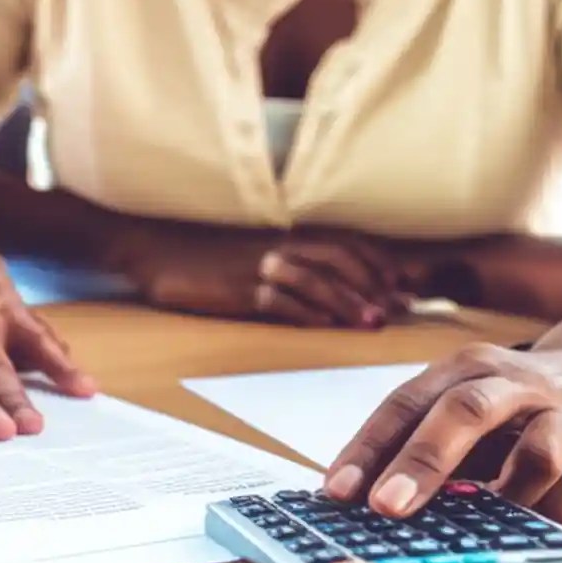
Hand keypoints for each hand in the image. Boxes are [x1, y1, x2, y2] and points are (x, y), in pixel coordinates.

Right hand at [121, 227, 407, 327]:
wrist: (156, 250)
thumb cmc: (205, 255)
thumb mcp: (253, 251)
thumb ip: (289, 261)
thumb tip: (328, 283)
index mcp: (286, 236)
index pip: (345, 243)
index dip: (379, 262)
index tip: (404, 284)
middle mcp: (278, 246)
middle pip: (339, 259)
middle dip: (373, 283)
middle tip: (400, 307)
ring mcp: (257, 267)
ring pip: (314, 280)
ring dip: (347, 300)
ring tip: (372, 322)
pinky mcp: (237, 289)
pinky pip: (279, 300)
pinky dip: (306, 312)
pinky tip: (325, 326)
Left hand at [323, 343, 561, 523]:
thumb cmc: (506, 406)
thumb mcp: (457, 407)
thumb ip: (417, 444)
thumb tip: (365, 501)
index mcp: (462, 367)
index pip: (406, 403)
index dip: (369, 447)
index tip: (339, 489)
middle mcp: (511, 383)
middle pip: (465, 411)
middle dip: (421, 461)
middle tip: (386, 506)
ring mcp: (561, 413)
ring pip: (534, 453)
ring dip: (500, 493)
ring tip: (473, 519)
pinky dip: (542, 512)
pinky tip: (523, 520)